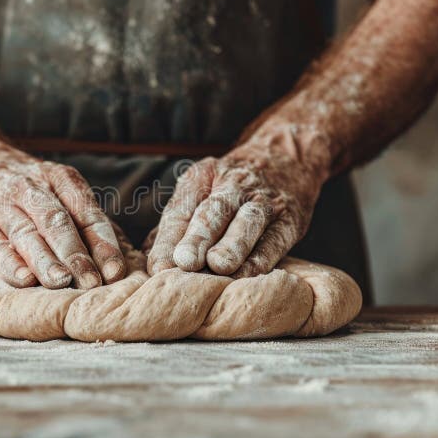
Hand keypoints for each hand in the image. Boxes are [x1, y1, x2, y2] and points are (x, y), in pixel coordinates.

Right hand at [0, 148, 126, 288]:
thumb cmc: (32, 192)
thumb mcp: (60, 192)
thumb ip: (86, 222)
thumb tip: (123, 260)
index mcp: (61, 179)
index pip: (87, 213)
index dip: (102, 243)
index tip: (115, 272)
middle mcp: (30, 188)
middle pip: (56, 222)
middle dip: (76, 254)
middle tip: (92, 283)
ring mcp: (0, 204)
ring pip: (26, 234)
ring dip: (46, 261)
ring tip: (62, 283)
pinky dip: (9, 263)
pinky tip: (24, 280)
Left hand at [147, 126, 329, 277]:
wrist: (284, 161)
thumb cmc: (228, 190)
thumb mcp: (200, 191)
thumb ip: (175, 226)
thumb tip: (148, 262)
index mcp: (201, 177)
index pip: (181, 209)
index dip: (168, 239)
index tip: (158, 268)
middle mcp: (233, 185)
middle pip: (213, 211)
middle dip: (198, 237)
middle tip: (185, 261)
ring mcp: (264, 201)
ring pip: (247, 222)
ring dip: (232, 245)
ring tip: (218, 266)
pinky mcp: (290, 220)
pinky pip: (275, 240)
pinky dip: (261, 259)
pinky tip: (248, 275)